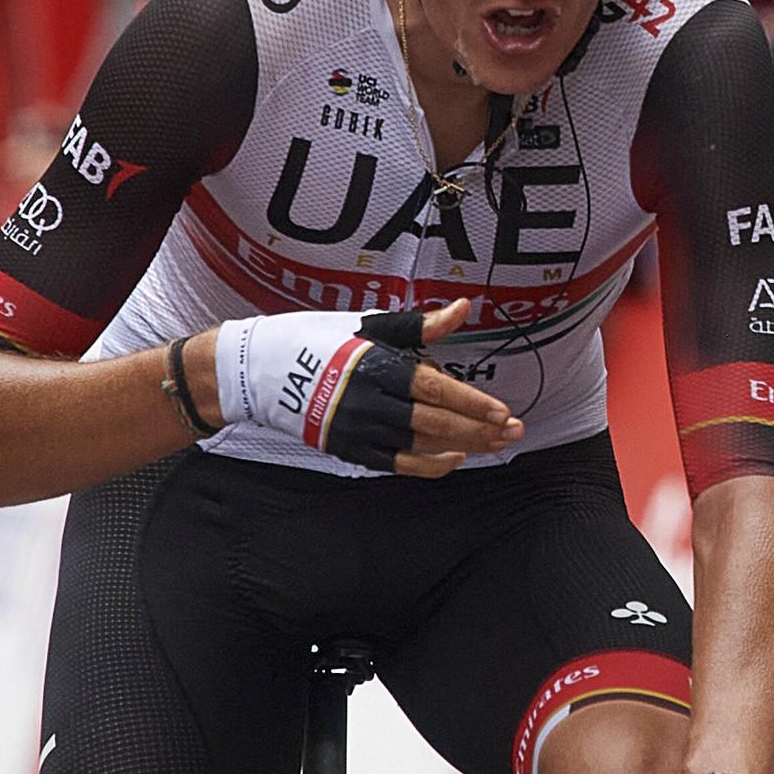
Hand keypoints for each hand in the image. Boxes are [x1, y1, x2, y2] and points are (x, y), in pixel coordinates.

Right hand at [211, 298, 522, 475]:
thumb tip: (463, 308)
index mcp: (377, 364)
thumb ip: (420, 325)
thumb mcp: (370, 324)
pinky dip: (428, 465)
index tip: (503, 412)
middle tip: (513, 433)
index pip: (435, 389)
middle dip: (479, 430)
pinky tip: (455, 459)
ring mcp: (357, 428)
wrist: (260, 370)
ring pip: (420, 445)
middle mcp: (369, 400)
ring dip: (462, 447)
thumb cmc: (320, 339)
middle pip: (434, 422)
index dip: (471, 403)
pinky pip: (396, 463)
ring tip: (495, 445)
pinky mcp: (348, 448)